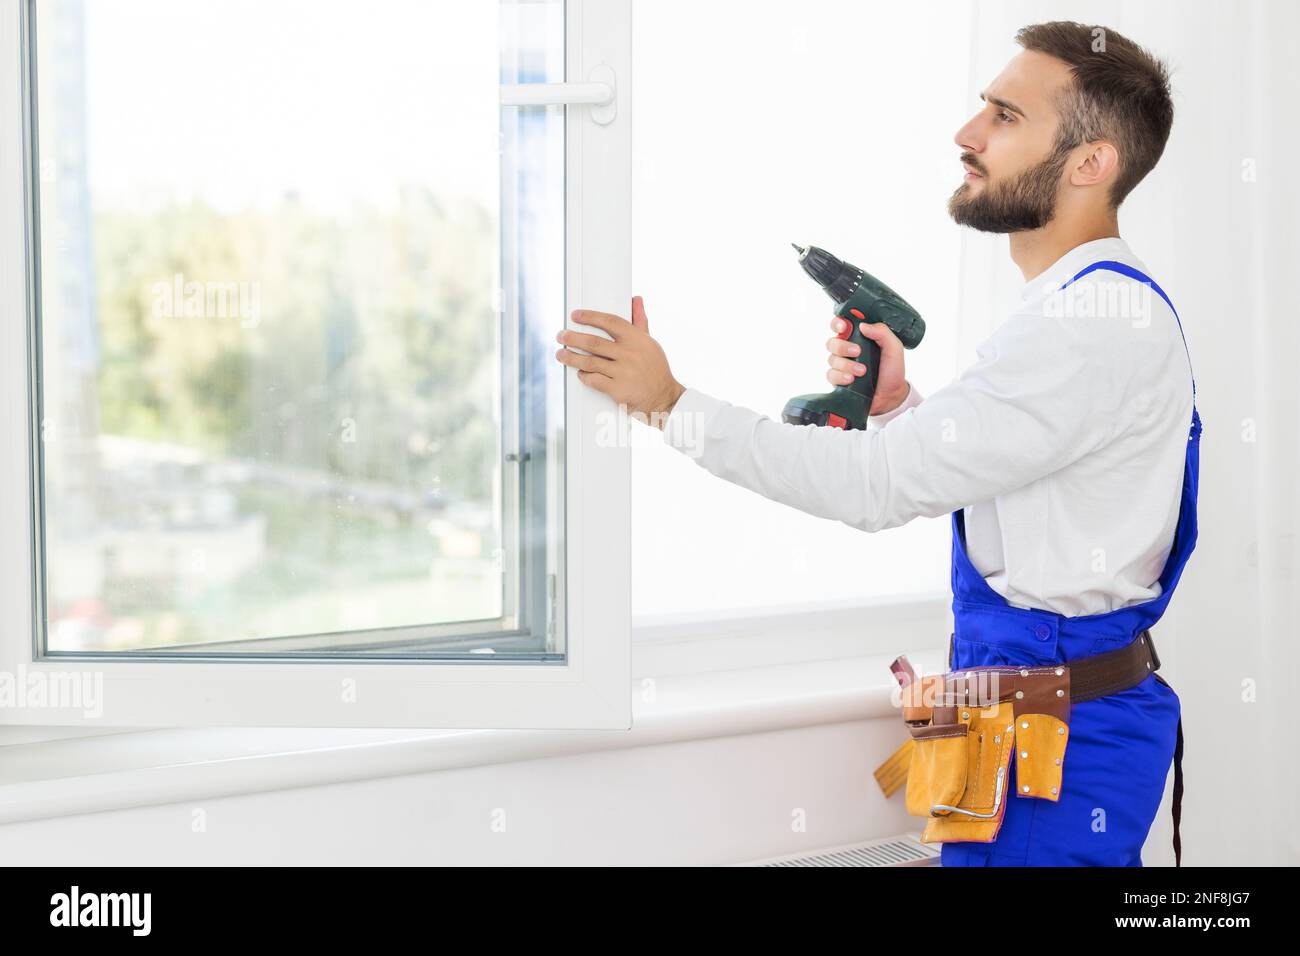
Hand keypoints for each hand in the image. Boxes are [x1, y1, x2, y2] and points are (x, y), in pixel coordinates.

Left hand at [555, 295, 684, 425]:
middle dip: (573, 338)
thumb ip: (640, 322)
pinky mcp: (618, 389)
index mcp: (637, 339)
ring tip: (561, 354)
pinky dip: (584, 377)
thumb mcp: (650, 343)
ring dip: (571, 358)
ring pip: (589, 362)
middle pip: (594, 342)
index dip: (590, 317)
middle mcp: (629, 354)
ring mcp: (623, 372)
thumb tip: (636, 300)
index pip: (610, 322)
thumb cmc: (655, 369)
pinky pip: (594, 380)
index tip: (575, 315)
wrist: (665, 397)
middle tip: (561, 336)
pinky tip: (580, 374)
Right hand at [825, 316, 910, 415]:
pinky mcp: (839, 379)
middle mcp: (848, 350)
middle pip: (832, 342)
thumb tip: (863, 325)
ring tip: (862, 371)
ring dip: (846, 364)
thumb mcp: (894, 348)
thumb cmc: (892, 371)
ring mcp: (842, 365)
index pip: (842, 325)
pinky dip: (840, 376)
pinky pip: (831, 374)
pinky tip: (850, 379)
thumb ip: (882, 332)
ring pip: (832, 359)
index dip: (837, 323)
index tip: (843, 326)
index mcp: (860, 338)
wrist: (891, 396)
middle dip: (842, 346)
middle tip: (857, 351)